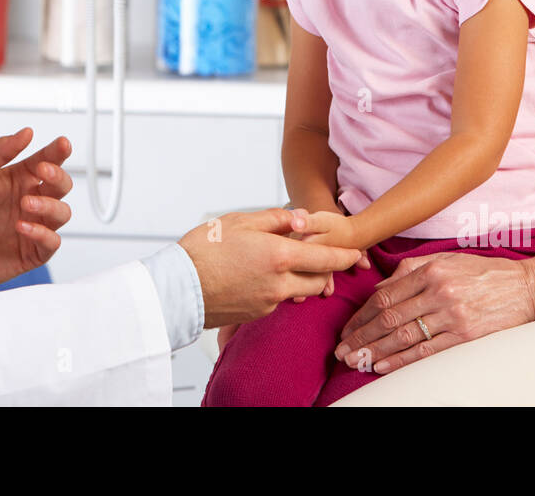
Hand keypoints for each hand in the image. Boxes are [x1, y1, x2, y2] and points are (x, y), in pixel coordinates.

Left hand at [0, 128, 72, 296]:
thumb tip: (26, 132)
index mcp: (19, 178)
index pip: (47, 160)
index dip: (58, 151)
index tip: (62, 144)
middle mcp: (30, 200)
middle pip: (62, 185)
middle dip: (58, 176)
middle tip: (44, 171)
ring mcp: (34, 226)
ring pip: (62, 212)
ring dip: (50, 205)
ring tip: (26, 202)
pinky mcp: (31, 251)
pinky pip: (51, 242)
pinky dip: (43, 234)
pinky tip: (22, 227)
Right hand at [179, 208, 362, 328]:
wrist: (177, 289)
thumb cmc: (204, 250)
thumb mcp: (240, 221)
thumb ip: (275, 219)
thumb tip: (301, 219)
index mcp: (279, 256)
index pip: (327, 258)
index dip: (346, 256)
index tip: (357, 253)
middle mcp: (280, 283)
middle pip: (320, 280)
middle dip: (327, 270)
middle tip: (324, 257)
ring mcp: (269, 302)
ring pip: (300, 292)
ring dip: (303, 279)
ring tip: (287, 264)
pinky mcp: (256, 314)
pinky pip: (278, 300)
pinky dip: (280, 288)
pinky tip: (260, 276)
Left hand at [333, 252, 534, 374]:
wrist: (528, 287)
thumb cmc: (484, 272)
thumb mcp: (446, 260)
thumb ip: (411, 271)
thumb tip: (379, 289)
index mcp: (430, 270)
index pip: (384, 296)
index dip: (361, 315)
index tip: (347, 329)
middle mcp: (438, 291)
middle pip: (389, 318)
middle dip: (361, 336)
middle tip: (342, 351)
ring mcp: (452, 314)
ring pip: (404, 335)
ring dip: (375, 351)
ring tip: (355, 361)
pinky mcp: (466, 334)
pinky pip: (427, 350)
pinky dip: (402, 360)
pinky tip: (383, 366)